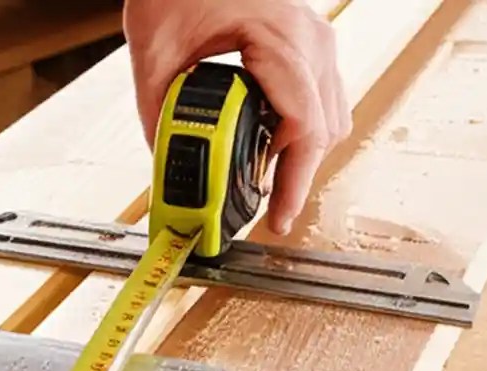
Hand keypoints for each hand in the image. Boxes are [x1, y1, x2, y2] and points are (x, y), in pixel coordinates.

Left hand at [123, 0, 350, 234]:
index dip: (293, 180)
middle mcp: (312, 40)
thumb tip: (165, 165)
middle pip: (326, 129)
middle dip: (297, 176)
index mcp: (281, 38)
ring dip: (302, 155)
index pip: (304, 125)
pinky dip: (302, 131)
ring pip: (332, 117)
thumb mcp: (155, 52)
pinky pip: (322, 100)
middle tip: (268, 213)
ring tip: (267, 187)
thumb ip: (157, 112)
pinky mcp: (310, 47)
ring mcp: (317, 42)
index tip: (276, 215)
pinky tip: (271, 150)